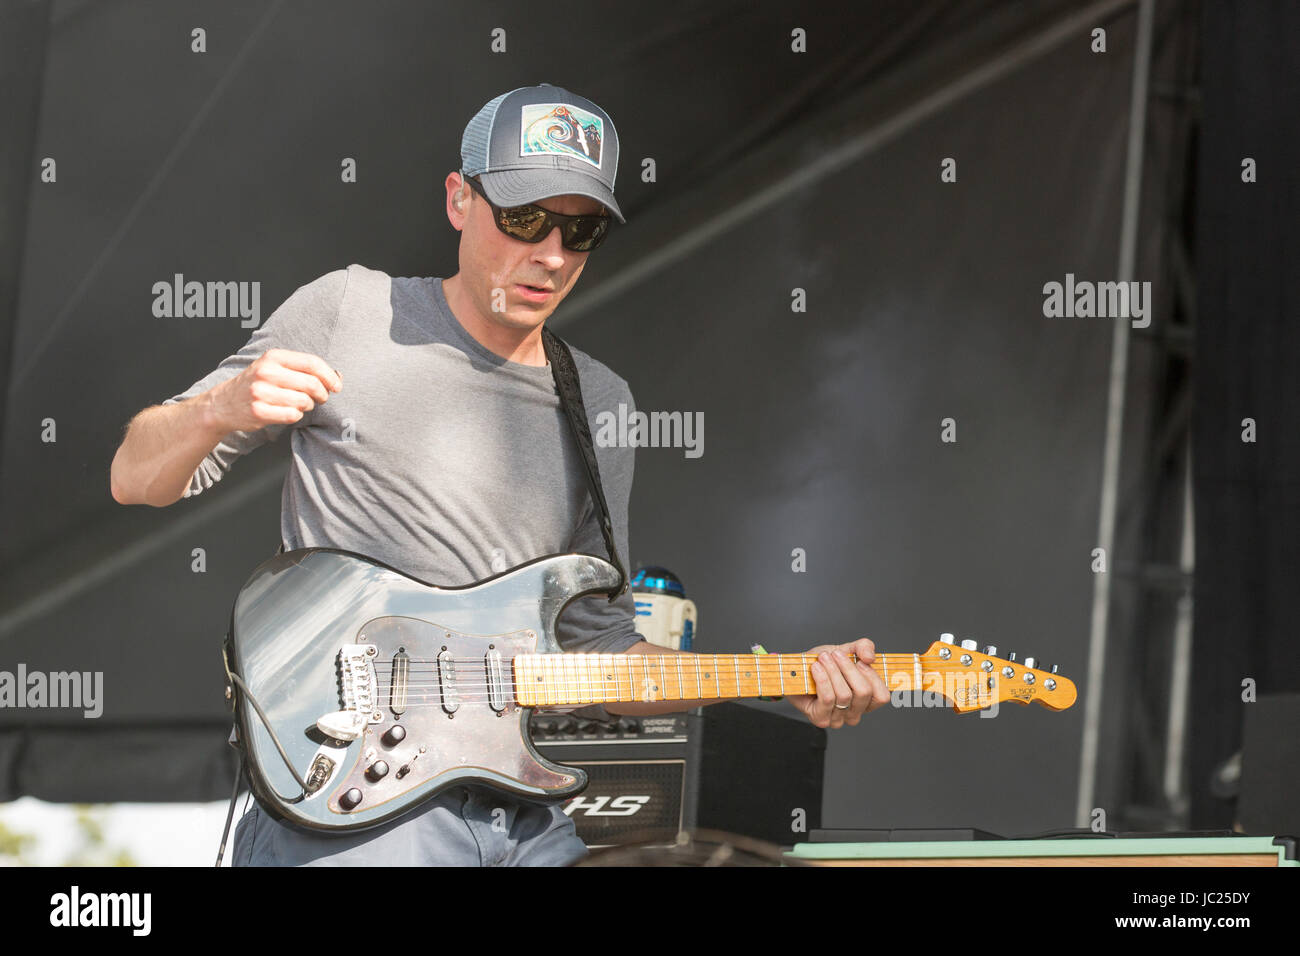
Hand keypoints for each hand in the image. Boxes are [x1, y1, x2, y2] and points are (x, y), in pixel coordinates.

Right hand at [208, 348, 341, 431]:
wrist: (224, 403)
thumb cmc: (257, 384)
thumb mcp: (274, 367)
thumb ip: (301, 369)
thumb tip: (337, 377)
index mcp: (273, 357)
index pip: (312, 363)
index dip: (330, 376)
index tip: (337, 386)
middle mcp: (266, 372)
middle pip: (312, 384)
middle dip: (322, 394)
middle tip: (320, 398)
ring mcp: (261, 392)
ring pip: (304, 401)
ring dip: (307, 406)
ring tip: (299, 404)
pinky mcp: (258, 411)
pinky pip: (292, 416)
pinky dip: (295, 416)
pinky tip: (287, 412)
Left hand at [786, 637, 889, 728]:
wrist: (797, 670)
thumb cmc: (824, 663)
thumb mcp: (846, 650)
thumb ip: (864, 648)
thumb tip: (870, 658)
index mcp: (866, 700)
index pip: (881, 696)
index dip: (872, 676)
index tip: (859, 660)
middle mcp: (854, 713)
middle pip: (863, 693)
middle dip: (848, 668)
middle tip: (834, 654)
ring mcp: (838, 719)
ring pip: (844, 694)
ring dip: (832, 671)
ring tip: (823, 658)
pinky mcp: (821, 719)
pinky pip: (828, 698)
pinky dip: (822, 679)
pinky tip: (816, 668)